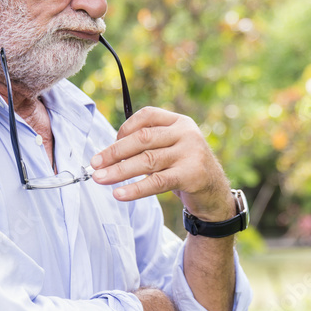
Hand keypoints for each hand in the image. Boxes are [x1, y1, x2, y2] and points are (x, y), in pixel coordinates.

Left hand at [90, 107, 232, 221]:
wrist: (215, 193)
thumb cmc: (185, 168)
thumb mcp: (171, 149)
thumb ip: (148, 145)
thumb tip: (108, 154)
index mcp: (179, 122)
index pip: (147, 116)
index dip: (125, 129)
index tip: (110, 146)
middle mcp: (186, 133)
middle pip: (143, 139)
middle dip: (115, 152)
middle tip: (95, 164)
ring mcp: (191, 153)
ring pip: (147, 160)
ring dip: (119, 171)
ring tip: (100, 178)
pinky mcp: (192, 175)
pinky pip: (157, 182)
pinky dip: (135, 189)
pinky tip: (119, 194)